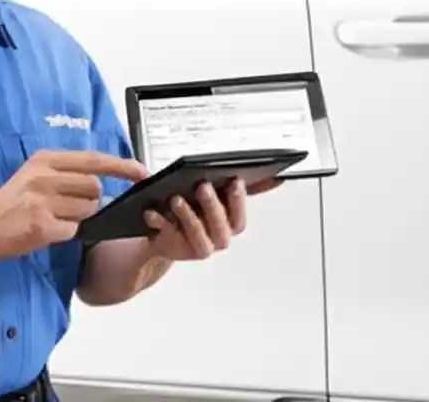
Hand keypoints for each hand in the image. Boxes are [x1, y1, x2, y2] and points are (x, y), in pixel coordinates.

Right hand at [0, 149, 146, 258]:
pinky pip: (74, 230)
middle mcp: (45, 175)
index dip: (121, 166)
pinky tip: (47, 231)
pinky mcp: (42, 224)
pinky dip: (66, 234)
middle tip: (67, 208)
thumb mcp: (34, 176)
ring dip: (78, 218)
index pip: (93, 159)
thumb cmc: (11, 203)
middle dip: (90, 201)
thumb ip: (65, 174)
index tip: (141, 172)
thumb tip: (100, 183)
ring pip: (87, 209)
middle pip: (94, 187)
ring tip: (53, 218)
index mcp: (45, 159)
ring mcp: (43, 200)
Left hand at [142, 176, 281, 260]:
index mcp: (230, 223)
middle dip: (213, 205)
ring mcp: (199, 246)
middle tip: (203, 185)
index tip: (235, 180)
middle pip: (221, 225)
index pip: (239, 214)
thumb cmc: (194, 208)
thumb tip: (276, 178)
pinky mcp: (177, 249)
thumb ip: (240, 185)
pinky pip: (169, 237)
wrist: (163, 232)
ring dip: (188, 216)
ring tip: (176, 198)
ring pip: (198, 234)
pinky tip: (152, 212)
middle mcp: (218, 237)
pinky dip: (160, 223)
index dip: (239, 199)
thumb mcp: (215, 193)